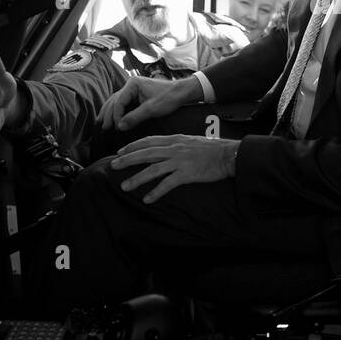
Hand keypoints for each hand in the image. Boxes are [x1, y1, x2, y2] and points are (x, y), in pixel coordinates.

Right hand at [97, 75, 200, 131]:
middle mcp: (131, 84)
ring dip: (110, 112)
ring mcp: (134, 89)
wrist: (182, 92)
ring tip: (101, 123)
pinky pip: (124, 103)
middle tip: (103, 128)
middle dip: (108, 114)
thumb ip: (135, 117)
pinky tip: (113, 118)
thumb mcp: (152, 109)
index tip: (116, 128)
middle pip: (115, 100)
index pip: (119, 102)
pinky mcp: (137, 94)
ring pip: (117, 101)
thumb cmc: (169, 98)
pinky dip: (117, 111)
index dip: (116, 116)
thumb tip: (119, 127)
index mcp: (133, 84)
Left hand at [111, 135, 238, 202]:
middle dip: (127, 159)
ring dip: (137, 178)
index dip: (132, 146)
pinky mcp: (186, 174)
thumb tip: (163, 148)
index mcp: (174, 139)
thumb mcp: (190, 140)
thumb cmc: (211, 149)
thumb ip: (176, 144)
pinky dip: (156, 192)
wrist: (228, 155)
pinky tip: (147, 200)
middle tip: (113, 166)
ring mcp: (179, 161)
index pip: (148, 141)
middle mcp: (174, 148)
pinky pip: (167, 184)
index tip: (120, 152)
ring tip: (125, 186)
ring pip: (152, 169)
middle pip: (145, 153)